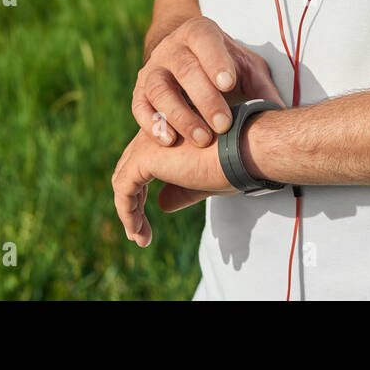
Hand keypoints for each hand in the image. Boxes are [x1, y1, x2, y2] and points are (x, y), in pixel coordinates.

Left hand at [111, 127, 237, 246]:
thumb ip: (181, 191)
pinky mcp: (144, 158)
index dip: (142, 192)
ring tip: (140, 238)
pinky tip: (138, 232)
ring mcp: (148, 143)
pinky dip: (128, 213)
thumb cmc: (233, 163)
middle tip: (139, 233)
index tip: (148, 219)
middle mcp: (155, 132)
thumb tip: (162, 204)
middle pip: (131, 171)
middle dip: (134, 204)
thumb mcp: (202, 181)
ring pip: (124, 181)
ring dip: (130, 213)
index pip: (144, 163)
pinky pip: (125, 189)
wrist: (245, 150)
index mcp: (168, 131)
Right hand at [133, 16, 282, 148]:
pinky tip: (169, 141)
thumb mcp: (246, 67)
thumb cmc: (224, 65)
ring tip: (202, 139)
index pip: (204, 41)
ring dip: (180, 115)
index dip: (215, 61)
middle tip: (223, 125)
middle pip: (184, 69)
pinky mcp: (140, 91)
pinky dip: (152, 124)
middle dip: (204, 99)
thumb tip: (279, 113)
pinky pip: (139, 106)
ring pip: (158, 88)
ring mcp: (153, 68)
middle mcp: (172, 47)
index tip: (228, 84)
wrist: (186, 56)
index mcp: (200, 33)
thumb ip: (261, 86)